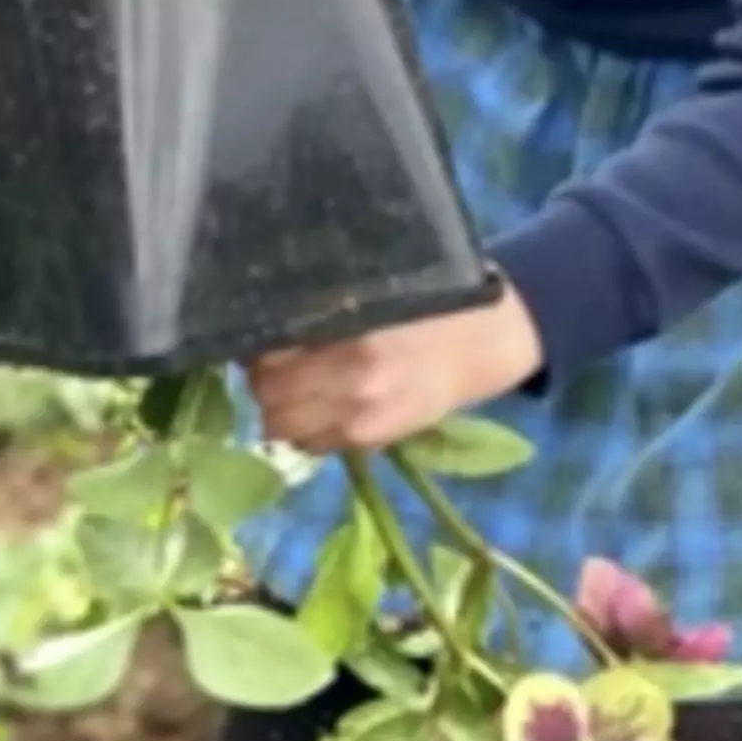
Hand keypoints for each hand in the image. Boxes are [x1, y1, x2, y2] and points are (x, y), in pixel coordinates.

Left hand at [248, 287, 543, 453]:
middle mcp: (351, 376)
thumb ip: (323, 309)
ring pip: (282, 428)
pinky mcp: (372, 439)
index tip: (266, 341)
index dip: (258, 350)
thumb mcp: (374, 293)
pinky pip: (314, 446)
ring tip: (298, 391)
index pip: (268, 354)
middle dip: (264, 383)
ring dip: (280, 412)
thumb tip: (267, 322)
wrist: (483, 344)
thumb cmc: (427, 307)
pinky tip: (324, 410)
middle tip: (277, 368)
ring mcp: (361, 414)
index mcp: (350, 331)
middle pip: (267, 395)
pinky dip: (307, 433)